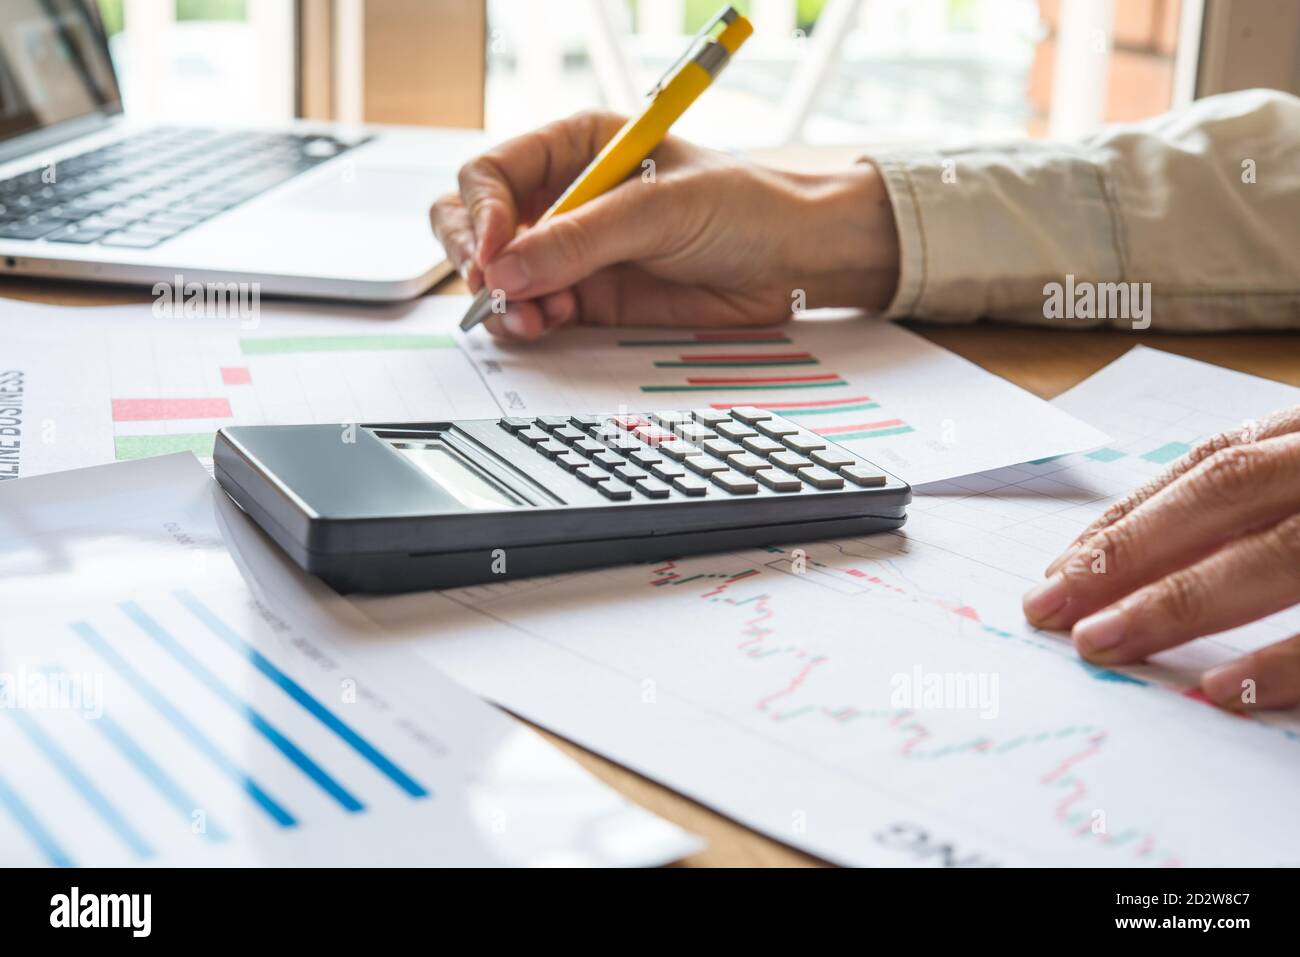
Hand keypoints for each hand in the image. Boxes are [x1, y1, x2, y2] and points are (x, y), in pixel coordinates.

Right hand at [430, 111, 899, 339]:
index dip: (481, 212)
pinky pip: (533, 312)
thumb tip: (507, 271)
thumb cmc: (742, 208)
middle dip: (475, 257)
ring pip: (498, 276)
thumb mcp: (659, 210)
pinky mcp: (589, 300)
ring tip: (529, 317)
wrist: (793, 262)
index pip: (491, 173)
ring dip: (500, 299)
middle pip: (476, 223)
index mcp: (574, 147)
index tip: (494, 252)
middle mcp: (563, 198)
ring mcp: (572, 252)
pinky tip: (548, 323)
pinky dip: (527, 323)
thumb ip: (581, 240)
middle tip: (492, 288)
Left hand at [1023, 405, 1299, 709]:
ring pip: (1276, 553)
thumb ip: (1260, 502)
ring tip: (1101, 642)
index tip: (1055, 573)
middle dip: (1126, 554)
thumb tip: (1149, 565)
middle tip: (1046, 609)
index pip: (1206, 471)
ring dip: (1178, 602)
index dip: (1127, 522)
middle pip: (1222, 497)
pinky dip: (1279, 660)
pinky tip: (1218, 686)